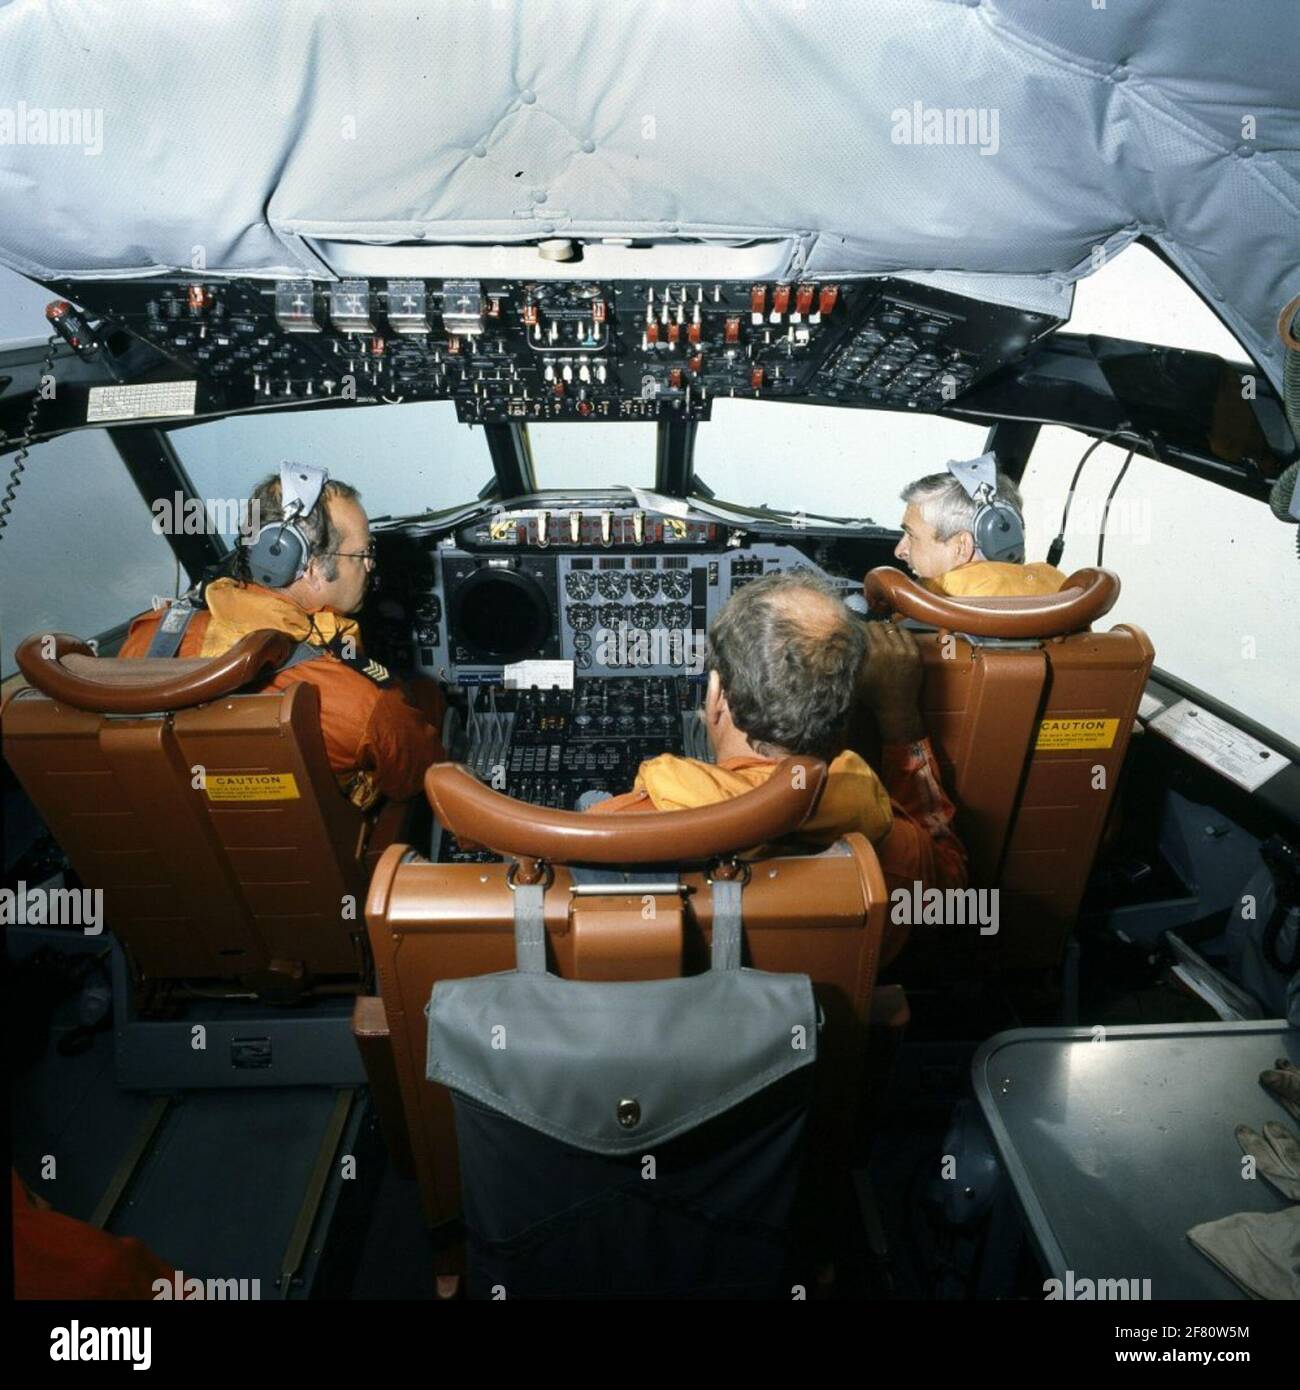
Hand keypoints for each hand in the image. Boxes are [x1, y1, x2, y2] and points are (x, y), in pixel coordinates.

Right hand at [859, 621, 924, 742]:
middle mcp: (890, 648)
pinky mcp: (915, 654)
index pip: (868, 629)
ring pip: (895, 629)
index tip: (860, 628)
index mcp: (874, 652)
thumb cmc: (873, 694)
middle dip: (874, 627)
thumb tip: (843, 642)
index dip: (862, 627)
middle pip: (881, 626)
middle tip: (870, 630)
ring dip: (887, 628)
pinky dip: (901, 633)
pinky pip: (908, 635)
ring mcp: (905, 651)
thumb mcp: (857, 676)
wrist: (896, 706)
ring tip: (882, 632)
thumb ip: (852, 658)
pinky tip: (895, 636)